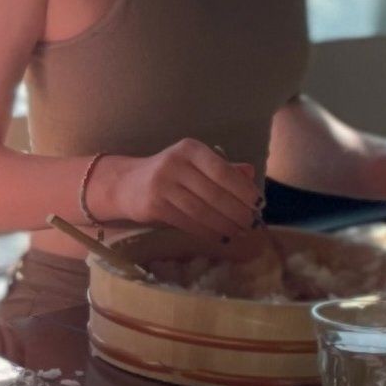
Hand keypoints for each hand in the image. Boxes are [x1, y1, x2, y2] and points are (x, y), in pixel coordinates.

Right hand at [100, 139, 262, 236]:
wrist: (127, 184)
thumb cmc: (170, 173)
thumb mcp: (195, 163)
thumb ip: (223, 168)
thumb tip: (250, 174)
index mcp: (190, 149)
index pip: (223, 171)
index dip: (243, 190)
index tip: (258, 204)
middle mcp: (175, 163)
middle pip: (214, 193)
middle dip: (237, 212)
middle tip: (251, 224)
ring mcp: (162, 184)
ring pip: (202, 210)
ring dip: (224, 225)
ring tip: (239, 232)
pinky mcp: (154, 205)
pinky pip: (187, 221)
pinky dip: (207, 231)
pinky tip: (220, 236)